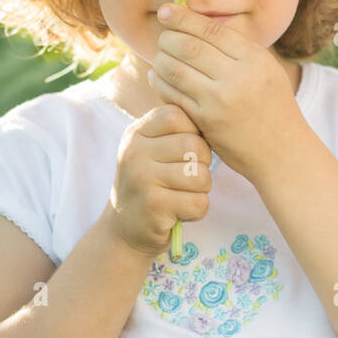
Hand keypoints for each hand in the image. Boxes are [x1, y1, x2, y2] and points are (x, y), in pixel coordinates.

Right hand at [106, 104, 211, 257]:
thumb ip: (176, 129)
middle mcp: (134, 153)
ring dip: (201, 189)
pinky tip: (178, 211)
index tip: (187, 150)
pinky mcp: (153, 207)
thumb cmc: (153, 181)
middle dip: (202, 164)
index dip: (194, 132)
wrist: (125, 227)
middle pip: (194, 146)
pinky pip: (198, 203)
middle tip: (187, 177)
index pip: (177, 116)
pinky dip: (196, 210)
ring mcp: (141, 180)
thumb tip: (213, 109)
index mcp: (137, 133)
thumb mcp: (154, 148)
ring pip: (201, 176)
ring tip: (183, 194)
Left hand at [149, 4, 297, 183]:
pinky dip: (158, 82)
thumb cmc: (273, 106)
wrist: (282, 150)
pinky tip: (156, 77)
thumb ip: (238, 49)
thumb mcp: (267, 69)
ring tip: (159, 56)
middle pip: (189, 46)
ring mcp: (220, 100)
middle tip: (163, 37)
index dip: (184, 18)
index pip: (211, 30)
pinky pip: (172, 95)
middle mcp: (238, 76)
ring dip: (160, 59)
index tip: (166, 11)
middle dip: (168, 38)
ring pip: (175, 69)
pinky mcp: (206, 121)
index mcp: (255, 59)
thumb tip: (198, 25)